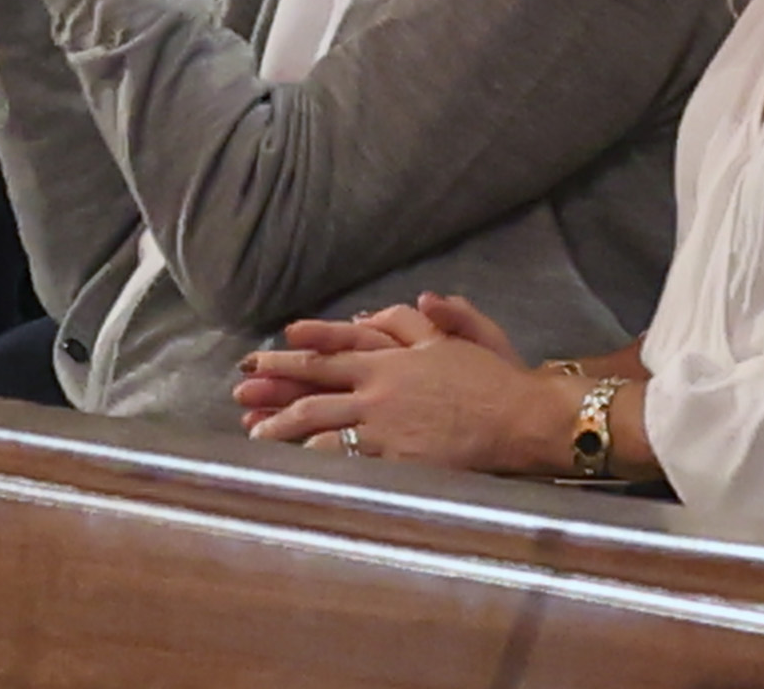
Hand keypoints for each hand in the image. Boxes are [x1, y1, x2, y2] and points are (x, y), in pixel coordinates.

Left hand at [238, 303, 577, 474]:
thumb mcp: (472, 335)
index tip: (272, 347)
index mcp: (395, 359)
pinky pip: (346, 461)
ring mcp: (384, 425)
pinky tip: (294, 467)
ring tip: (255, 436)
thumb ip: (445, 314)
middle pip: (317, 387)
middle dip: (276, 387)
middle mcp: (381, 388)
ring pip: (322, 426)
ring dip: (285, 430)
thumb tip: (424, 296)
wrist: (520, 418)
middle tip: (242, 391)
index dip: (302, 349)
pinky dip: (317, 462)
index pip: (337, 350)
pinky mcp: (393, 459)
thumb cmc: (497, 379)